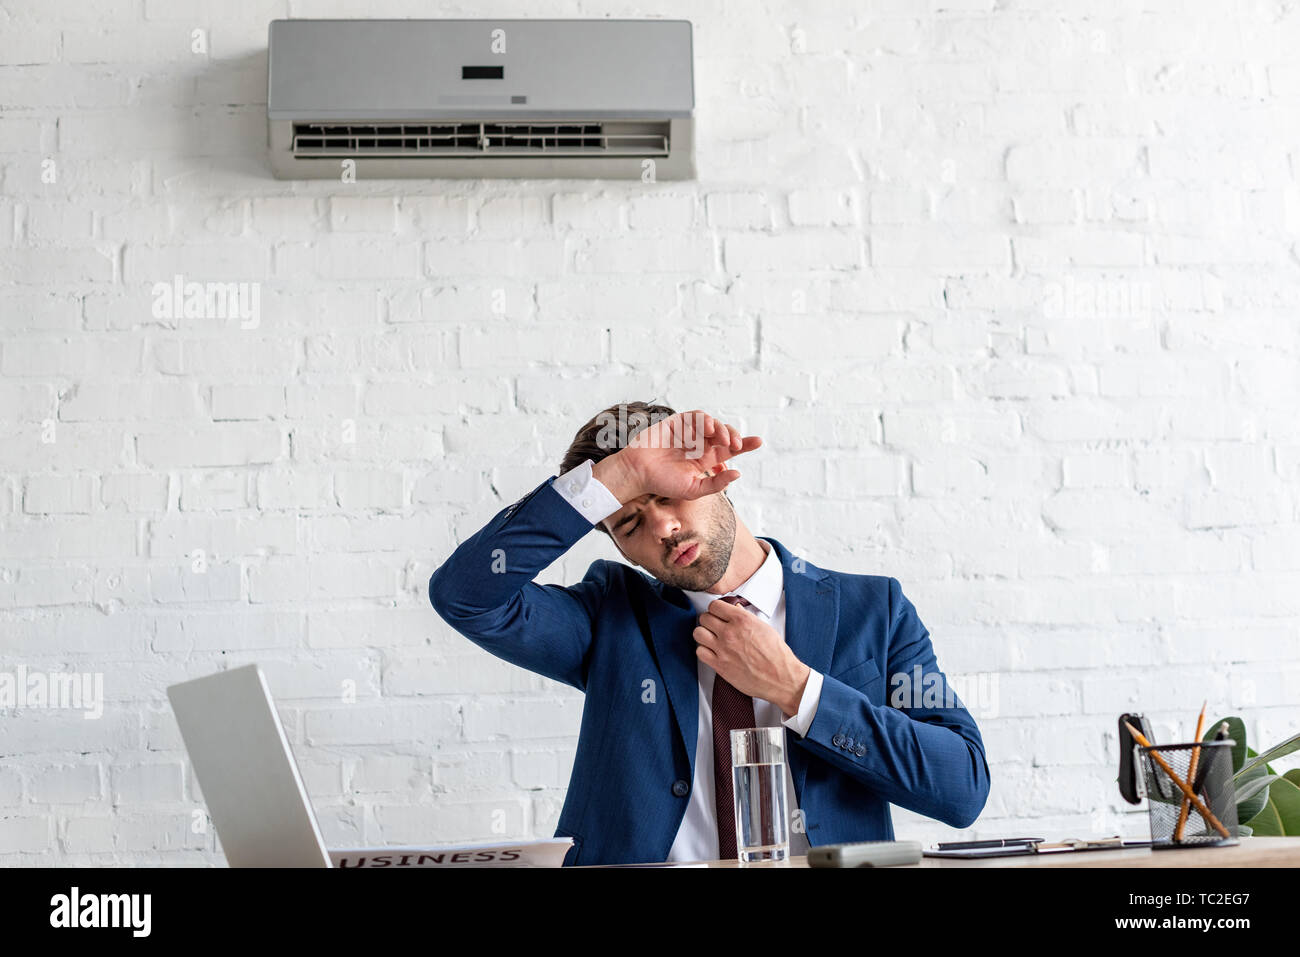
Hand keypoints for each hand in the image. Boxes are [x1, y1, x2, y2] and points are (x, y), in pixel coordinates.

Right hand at [614, 410, 761, 502]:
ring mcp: (688, 432)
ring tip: (723, 438)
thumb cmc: (663, 483)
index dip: (745, 444)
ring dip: (721, 428)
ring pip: (712, 424)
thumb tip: (738, 474)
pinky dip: (704, 421)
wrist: (638, 472)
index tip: (759, 441)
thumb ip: (715, 483)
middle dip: (734, 437)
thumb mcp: (693, 489)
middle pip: (724, 435)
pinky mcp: (677, 422)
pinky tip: (707, 430)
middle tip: (738, 444)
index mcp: (705, 459)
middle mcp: (699, 444)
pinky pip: (696, 417)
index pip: (729, 449)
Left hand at [693, 598, 810, 717]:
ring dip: (703, 634)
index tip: (718, 613)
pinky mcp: (719, 665)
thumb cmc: (776, 654)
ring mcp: (723, 649)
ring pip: (698, 633)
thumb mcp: (764, 628)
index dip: (716, 609)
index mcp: (742, 620)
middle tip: (714, 625)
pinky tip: (712, 651)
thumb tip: (736, 610)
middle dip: (709, 620)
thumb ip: (747, 617)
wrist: (780, 678)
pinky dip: (704, 651)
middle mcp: (730, 633)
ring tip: (711, 638)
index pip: (715, 606)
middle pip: (704, 618)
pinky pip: (700, 652)